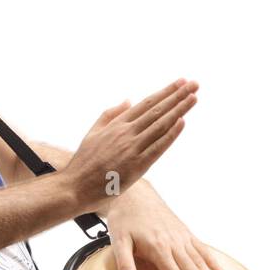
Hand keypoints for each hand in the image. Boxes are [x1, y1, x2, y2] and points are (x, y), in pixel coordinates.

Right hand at [66, 78, 198, 215]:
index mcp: (117, 124)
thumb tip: (128, 100)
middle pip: (157, 110)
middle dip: (177, 96)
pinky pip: (157, 147)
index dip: (166, 92)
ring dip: (179, 110)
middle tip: (194, 83)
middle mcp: (126, 132)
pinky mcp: (136, 166)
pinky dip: (170, 134)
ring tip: (193, 97)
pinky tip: (182, 122)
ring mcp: (132, 148)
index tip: (181, 83)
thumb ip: (111, 114)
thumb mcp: (94, 132)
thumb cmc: (84, 162)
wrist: (75, 186)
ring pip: (160, 125)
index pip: (147, 103)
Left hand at [104, 185, 229, 269]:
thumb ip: (124, 263)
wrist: (134, 193)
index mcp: (158, 247)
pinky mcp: (186, 232)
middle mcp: (174, 242)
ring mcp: (182, 237)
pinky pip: (203, 249)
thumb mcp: (118, 240)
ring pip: (200, 262)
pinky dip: (214, 263)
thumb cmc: (125, 218)